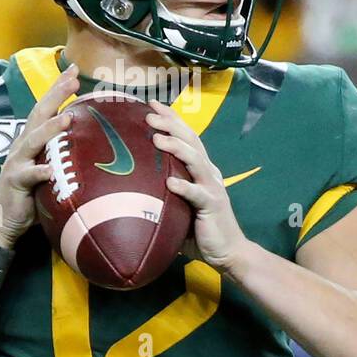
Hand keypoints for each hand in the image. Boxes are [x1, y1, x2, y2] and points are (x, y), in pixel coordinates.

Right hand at [0, 64, 78, 248]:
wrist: (3, 219)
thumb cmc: (32, 192)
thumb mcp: (50, 166)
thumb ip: (64, 152)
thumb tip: (93, 140)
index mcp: (33, 138)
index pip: (46, 107)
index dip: (58, 88)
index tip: (74, 70)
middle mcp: (24, 144)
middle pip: (39, 114)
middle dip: (55, 94)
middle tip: (72, 79)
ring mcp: (18, 161)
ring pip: (34, 140)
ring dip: (51, 128)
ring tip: (68, 118)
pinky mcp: (15, 181)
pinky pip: (29, 175)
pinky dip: (39, 171)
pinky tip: (50, 170)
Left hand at [146, 100, 251, 271]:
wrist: (229, 252)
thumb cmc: (199, 230)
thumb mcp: (178, 206)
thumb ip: (162, 193)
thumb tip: (127, 188)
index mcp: (200, 169)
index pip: (187, 137)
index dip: (172, 118)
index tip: (152, 104)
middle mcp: (207, 173)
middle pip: (191, 140)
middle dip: (170, 124)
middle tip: (149, 114)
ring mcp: (211, 187)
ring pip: (195, 160)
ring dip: (176, 147)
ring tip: (157, 138)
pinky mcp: (212, 205)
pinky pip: (196, 194)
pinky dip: (184, 186)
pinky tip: (170, 182)